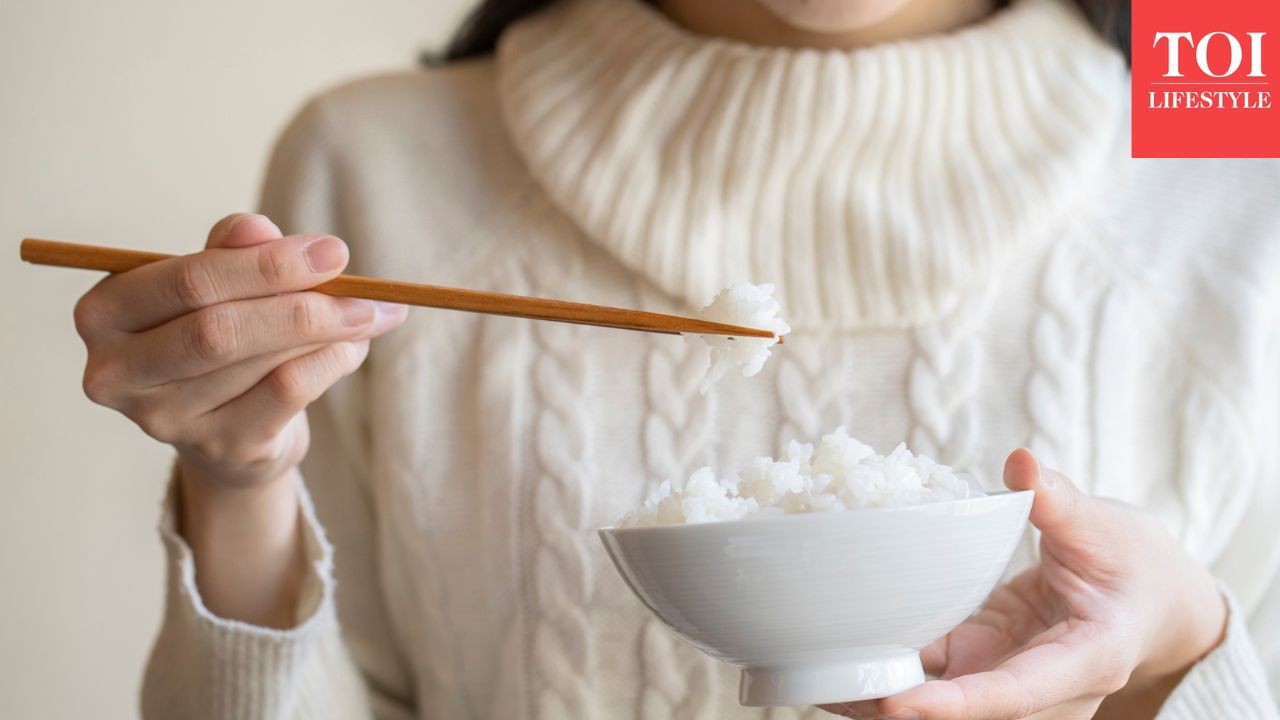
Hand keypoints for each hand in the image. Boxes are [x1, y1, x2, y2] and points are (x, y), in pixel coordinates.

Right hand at [75, 213, 406, 488]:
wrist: (230, 431)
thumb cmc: (217, 336)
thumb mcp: (216, 286)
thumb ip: (231, 251)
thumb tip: (258, 228)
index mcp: (104, 313)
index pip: (188, 282)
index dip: (265, 265)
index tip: (333, 252)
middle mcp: (118, 373)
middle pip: (219, 329)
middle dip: (300, 302)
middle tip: (363, 289)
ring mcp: (165, 420)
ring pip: (260, 361)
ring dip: (327, 331)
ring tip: (368, 314)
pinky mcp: (219, 448)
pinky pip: (287, 393)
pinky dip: (330, 363)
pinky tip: (353, 348)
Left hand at [819, 449, 1227, 719]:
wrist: (1150, 601)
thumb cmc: (1135, 567)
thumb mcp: (1105, 528)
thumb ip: (1062, 501)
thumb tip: (1023, 465)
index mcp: (1084, 662)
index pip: (1014, 694)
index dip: (955, 705)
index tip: (897, 703)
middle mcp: (1041, 689)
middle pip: (963, 713)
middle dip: (893, 707)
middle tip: (823, 686)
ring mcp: (1005, 679)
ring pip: (937, 699)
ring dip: (877, 691)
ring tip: (809, 675)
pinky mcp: (979, 663)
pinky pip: (928, 671)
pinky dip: (885, 663)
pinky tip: (832, 652)